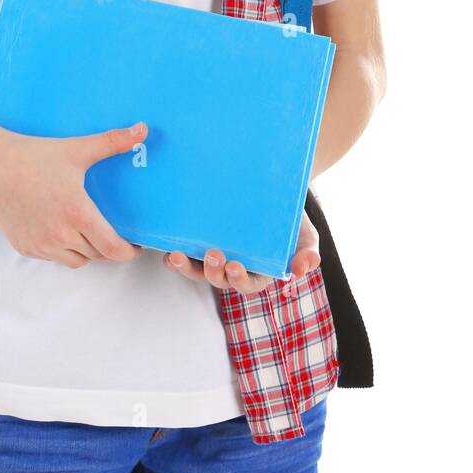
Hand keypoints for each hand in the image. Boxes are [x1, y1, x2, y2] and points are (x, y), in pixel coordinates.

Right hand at [0, 118, 148, 268]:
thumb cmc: (32, 156)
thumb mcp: (76, 150)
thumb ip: (112, 142)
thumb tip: (142, 130)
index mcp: (77, 214)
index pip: (113, 248)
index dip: (128, 251)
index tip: (134, 244)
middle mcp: (60, 235)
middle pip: (97, 255)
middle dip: (109, 248)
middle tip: (114, 232)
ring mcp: (41, 244)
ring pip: (76, 260)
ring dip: (87, 250)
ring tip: (90, 231)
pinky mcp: (25, 247)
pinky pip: (53, 257)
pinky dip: (62, 249)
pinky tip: (63, 229)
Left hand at [162, 208, 320, 295]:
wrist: (272, 188)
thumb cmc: (290, 217)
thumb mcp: (305, 234)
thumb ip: (307, 253)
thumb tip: (303, 269)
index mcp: (259, 272)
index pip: (247, 284)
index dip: (238, 279)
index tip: (234, 265)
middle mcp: (233, 268)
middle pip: (219, 279)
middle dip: (213, 271)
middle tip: (213, 254)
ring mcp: (214, 256)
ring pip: (197, 270)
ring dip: (185, 267)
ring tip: (176, 255)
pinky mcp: (199, 241)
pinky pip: (184, 254)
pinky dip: (174, 257)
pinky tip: (165, 250)